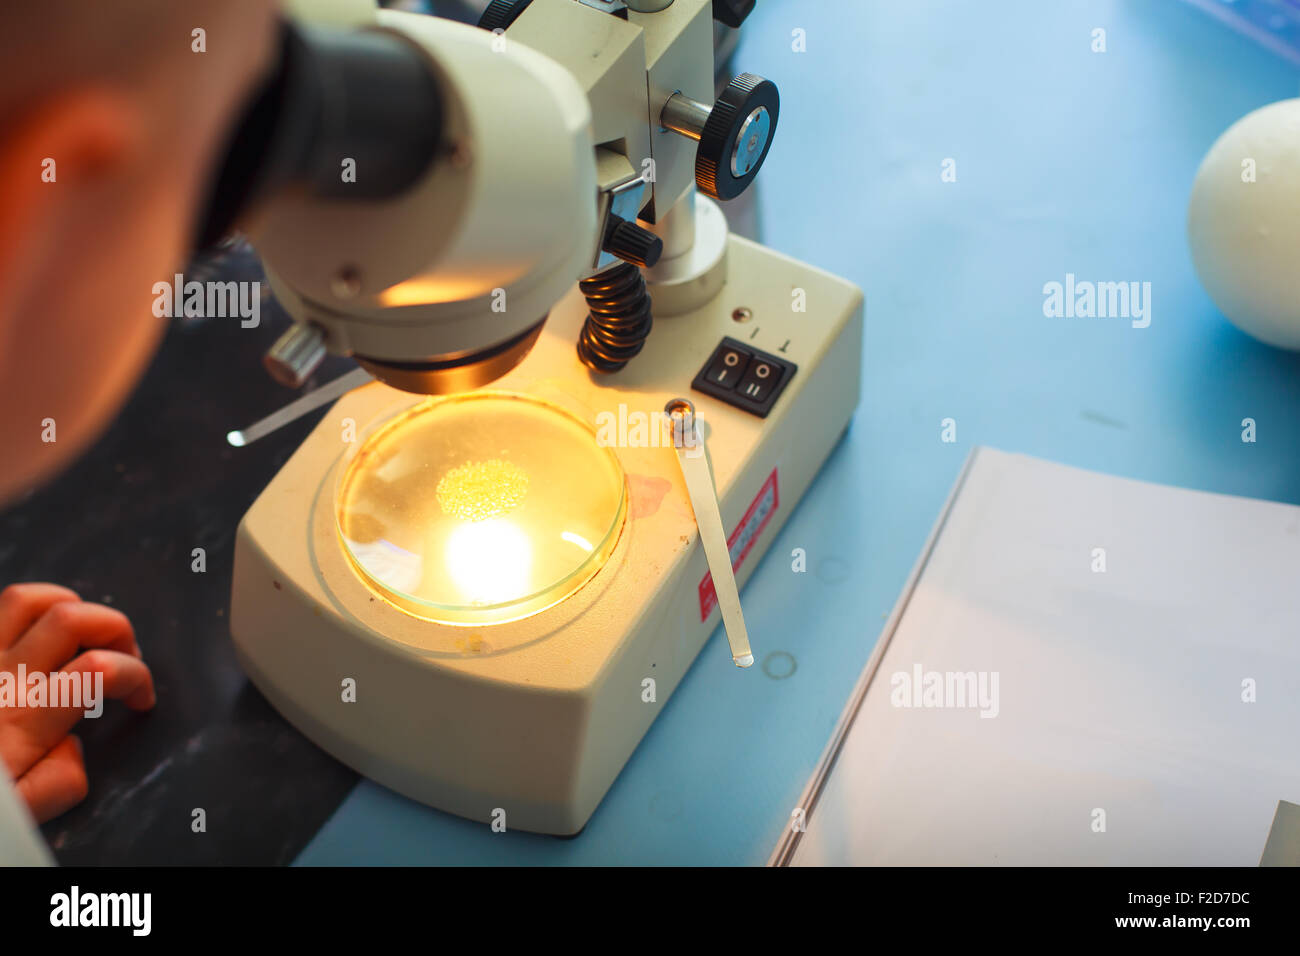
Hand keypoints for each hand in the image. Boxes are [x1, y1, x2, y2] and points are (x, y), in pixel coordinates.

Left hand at [0, 583, 154, 822]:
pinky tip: (30, 638)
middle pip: (72, 618)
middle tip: (122, 658)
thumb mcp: (17, 817)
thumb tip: (75, 743)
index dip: (137, 677)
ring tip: (81, 634)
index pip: (99, 670)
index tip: (140, 700)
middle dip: (115, 629)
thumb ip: (58, 782)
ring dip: (69, 605)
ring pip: (26, 599)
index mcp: (19, 724)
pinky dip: (20, 614)